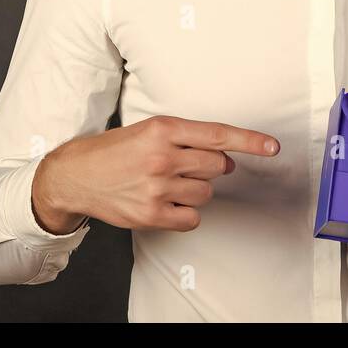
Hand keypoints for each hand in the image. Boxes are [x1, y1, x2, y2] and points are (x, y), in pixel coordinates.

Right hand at [32, 116, 279, 233]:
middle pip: (216, 166)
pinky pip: (192, 218)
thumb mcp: (148, 130)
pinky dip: (186, 212)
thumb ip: (186, 140)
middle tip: (187, 166)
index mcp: (163, 129)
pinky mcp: (151, 214)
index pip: (218, 135)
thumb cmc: (114, 151)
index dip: (249, 141)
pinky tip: (167, 202)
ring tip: (168, 183)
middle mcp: (162, 157)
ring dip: (195, 190)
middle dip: (211, 167)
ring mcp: (157, 187)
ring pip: (205, 192)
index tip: (272, 147)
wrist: (74, 176)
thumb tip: (224, 158)